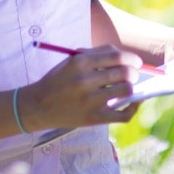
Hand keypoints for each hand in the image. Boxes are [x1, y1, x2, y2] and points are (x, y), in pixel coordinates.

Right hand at [20, 45, 142, 131]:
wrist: (37, 106)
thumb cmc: (58, 80)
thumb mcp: (71, 61)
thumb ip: (96, 55)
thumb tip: (125, 57)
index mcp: (80, 62)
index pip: (117, 56)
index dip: (131, 58)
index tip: (136, 62)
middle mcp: (85, 80)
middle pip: (124, 73)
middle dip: (133, 73)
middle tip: (132, 75)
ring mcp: (90, 101)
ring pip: (126, 91)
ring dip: (130, 88)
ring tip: (126, 88)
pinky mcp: (93, 118)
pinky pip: (123, 115)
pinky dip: (133, 108)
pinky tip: (133, 103)